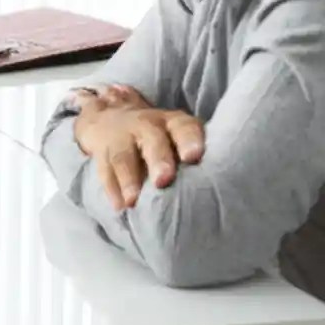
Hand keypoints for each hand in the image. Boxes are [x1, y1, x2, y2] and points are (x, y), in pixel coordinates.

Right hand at [70, 85, 205, 210]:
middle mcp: (147, 125)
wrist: (111, 118)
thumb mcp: (178, 135)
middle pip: (152, 140)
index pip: (183, 127)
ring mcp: (121, 137)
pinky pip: (104, 169)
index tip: (193, 157)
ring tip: (133, 201)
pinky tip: (118, 205)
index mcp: (173, 123)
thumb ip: (193, 155)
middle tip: (163, 180)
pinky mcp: (102, 150)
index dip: (189, 140)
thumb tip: (222, 189)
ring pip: (123, 156)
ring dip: (128, 179)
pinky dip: (111, 188)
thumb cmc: (160, 138)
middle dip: (158, 160)